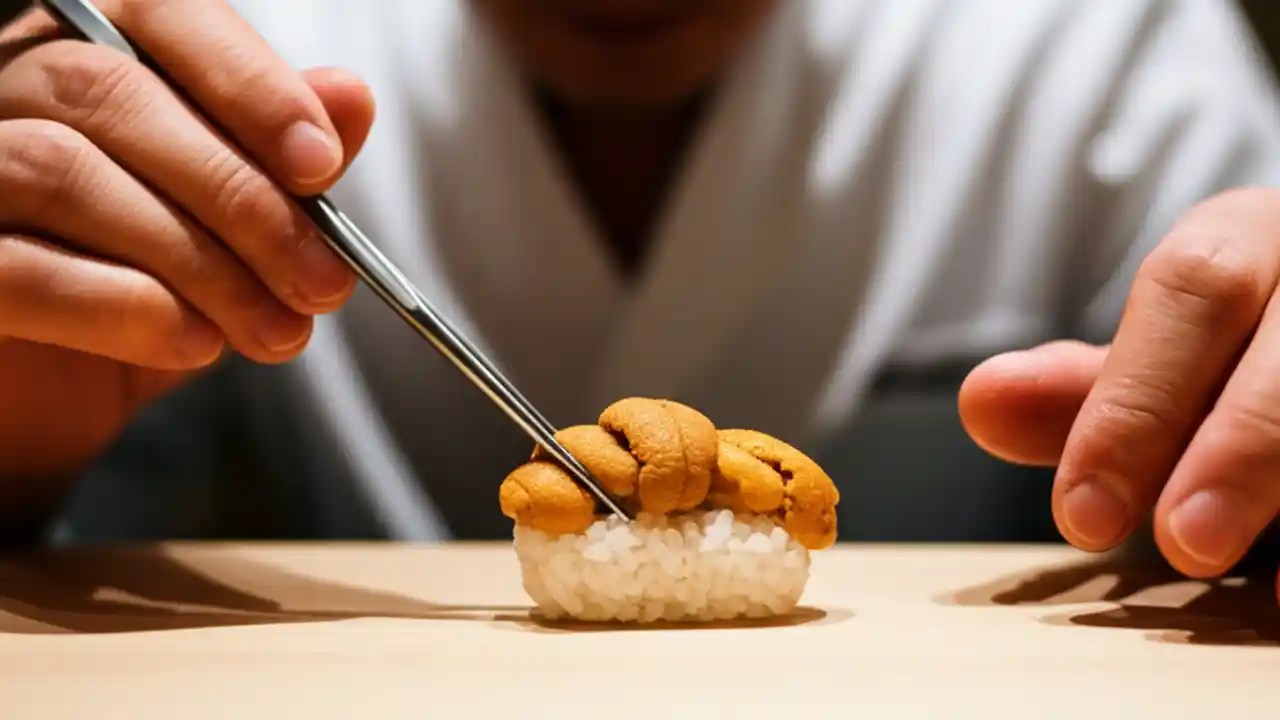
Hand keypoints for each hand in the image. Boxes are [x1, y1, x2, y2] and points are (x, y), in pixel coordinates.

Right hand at [0, 1, 373, 512]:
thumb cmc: (149, 287)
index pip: (163, 16)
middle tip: (323, 284)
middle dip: (242, 197)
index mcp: (93, 50)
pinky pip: (15, 268)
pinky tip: (192, 342)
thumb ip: (282, 162)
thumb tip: (349, 96)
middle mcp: (9, 85)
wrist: (57, 394)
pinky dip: (120, 307)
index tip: (322, 167)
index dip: (250, 84)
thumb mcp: (236, 230)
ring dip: (196, 260)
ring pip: (61, 169)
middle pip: (112, 94)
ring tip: (275, 330)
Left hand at [960, 188, 1279, 598]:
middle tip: (1181, 542)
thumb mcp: (1163, 365)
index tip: (1082, 516)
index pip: (1189, 293)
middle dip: (1239, 447)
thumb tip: (981, 402)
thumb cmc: (1233, 353)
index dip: (1133, 406)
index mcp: (1246, 238)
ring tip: (1250, 571)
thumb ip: (1084, 393)